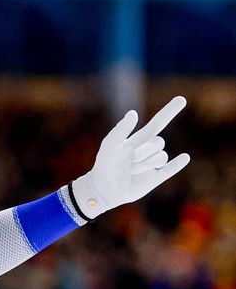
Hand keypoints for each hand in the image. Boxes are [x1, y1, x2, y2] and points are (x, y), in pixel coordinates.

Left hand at [71, 96, 189, 219]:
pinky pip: (170, 169)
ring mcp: (152, 164)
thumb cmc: (104, 164)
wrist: (102, 189)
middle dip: (145, 150)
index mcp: (138, 140)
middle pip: (159, 142)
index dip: (169, 111)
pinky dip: (177, 164)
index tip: (181, 99)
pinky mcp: (154, 178)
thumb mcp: (110, 145)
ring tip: (132, 171)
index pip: (158, 122)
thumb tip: (133, 113)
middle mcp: (148, 150)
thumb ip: (121, 130)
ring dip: (146, 164)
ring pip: (162, 157)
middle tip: (131, 160)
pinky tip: (184, 158)